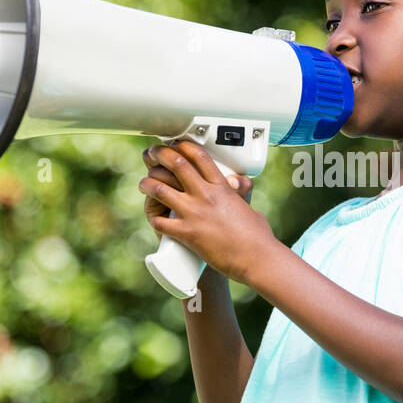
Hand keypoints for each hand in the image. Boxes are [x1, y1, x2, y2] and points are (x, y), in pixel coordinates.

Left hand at [137, 140, 269, 283]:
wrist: (256, 258)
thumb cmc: (257, 236)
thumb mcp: (249, 205)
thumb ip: (241, 192)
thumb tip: (239, 184)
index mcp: (222, 187)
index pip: (199, 156)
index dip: (183, 146)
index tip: (174, 144)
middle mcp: (206, 195)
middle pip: (176, 164)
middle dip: (160, 155)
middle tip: (152, 154)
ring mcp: (195, 213)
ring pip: (161, 189)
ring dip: (148, 184)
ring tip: (145, 183)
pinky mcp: (187, 233)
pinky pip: (161, 222)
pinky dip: (155, 219)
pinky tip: (154, 217)